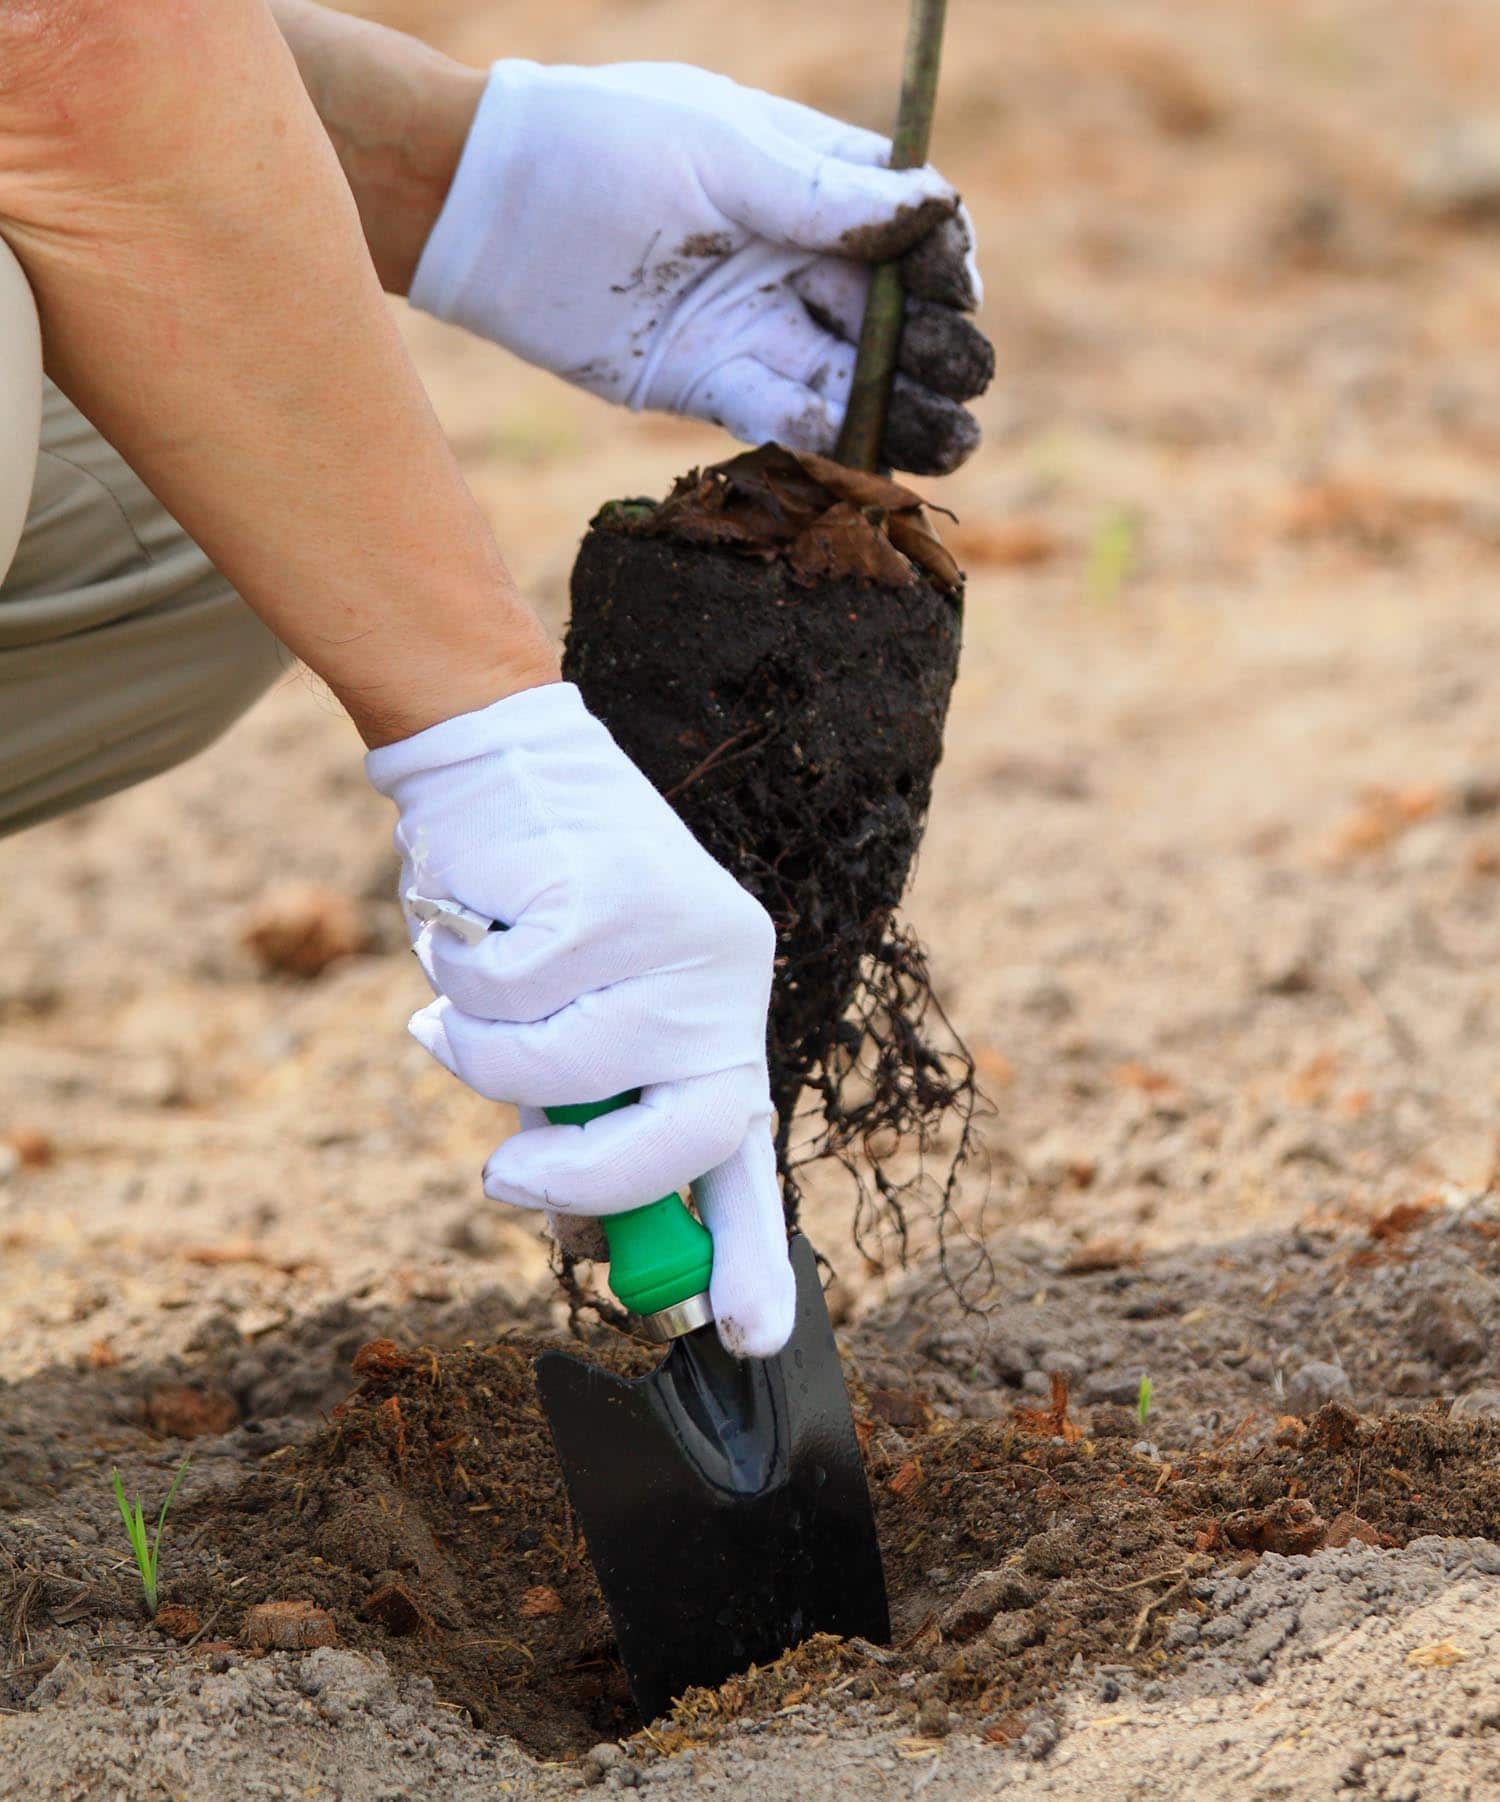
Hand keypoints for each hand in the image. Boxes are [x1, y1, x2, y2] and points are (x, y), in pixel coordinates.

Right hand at [365, 680, 795, 1357]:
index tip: (747, 1340)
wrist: (504, 755)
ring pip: (557, 1070)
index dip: (749, 1253)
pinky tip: (477, 915)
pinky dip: (459, 971)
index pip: (742, 1149)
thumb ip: (584, 1115)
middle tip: (504, 1178)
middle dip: (575, 1179)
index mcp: (721, 1012)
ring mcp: (679, 939)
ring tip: (472, 980)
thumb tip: (581, 1234)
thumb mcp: (570, 1019)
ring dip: (479, 1043)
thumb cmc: (531, 899)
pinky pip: (506, 998)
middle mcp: (724, 979)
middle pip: (673, 1139)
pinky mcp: (616, 898)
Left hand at [410, 61, 991, 474]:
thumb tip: (935, 211)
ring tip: (947, 442)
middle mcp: (794, 257)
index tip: (952, 284)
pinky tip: (857, 444)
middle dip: (935, 347)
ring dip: (900, 409)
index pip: (911, 225)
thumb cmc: (599, 142)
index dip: (943, 259)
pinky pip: (781, 415)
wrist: (481, 201)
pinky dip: (821, 433)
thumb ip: (822, 193)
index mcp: (811, 179)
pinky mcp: (708, 381)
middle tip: (960, 373)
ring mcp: (754, 323)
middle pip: (894, 312)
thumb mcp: (720, 149)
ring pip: (849, 375)